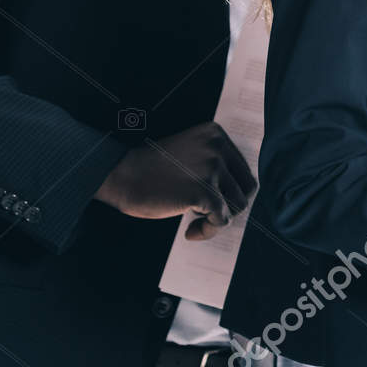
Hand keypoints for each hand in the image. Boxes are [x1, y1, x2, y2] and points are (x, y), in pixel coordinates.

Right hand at [93, 120, 257, 239]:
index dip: (232, 192)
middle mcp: (218, 147)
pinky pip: (221, 221)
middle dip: (230, 207)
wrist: (120, 175)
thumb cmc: (151, 171)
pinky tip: (191, 232)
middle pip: (246, 188)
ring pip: (237, 206)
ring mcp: (212, 168)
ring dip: (217, 220)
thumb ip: (215, 164)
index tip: (214, 203)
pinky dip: (208, 231)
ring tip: (195, 221)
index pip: (244, 170)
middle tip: (208, 215)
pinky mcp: (204, 191)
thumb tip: (243, 195)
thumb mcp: (190, 154)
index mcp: (216, 134)